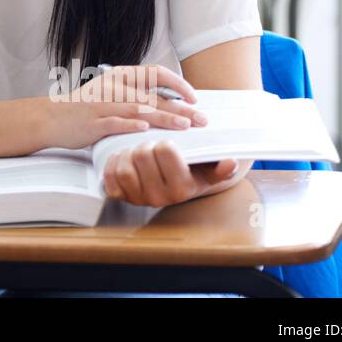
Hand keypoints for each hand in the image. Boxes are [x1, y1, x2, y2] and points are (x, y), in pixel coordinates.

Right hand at [42, 64, 206, 149]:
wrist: (51, 118)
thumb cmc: (85, 108)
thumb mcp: (111, 93)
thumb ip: (136, 94)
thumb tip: (169, 102)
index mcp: (120, 76)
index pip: (155, 73)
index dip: (178, 84)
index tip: (195, 98)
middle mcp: (113, 86)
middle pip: (153, 95)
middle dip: (180, 108)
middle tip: (202, 120)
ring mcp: (102, 104)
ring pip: (138, 108)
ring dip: (164, 117)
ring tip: (185, 126)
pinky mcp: (92, 121)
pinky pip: (114, 121)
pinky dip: (130, 124)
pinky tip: (146, 128)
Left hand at [102, 141, 239, 206]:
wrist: (177, 187)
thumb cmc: (193, 171)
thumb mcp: (209, 169)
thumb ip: (221, 167)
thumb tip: (230, 163)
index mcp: (183, 187)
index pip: (165, 151)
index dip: (165, 142)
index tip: (168, 144)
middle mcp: (160, 197)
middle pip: (142, 156)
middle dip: (145, 144)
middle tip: (150, 145)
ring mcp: (139, 199)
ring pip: (124, 168)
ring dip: (128, 153)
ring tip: (137, 151)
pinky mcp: (122, 198)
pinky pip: (110, 178)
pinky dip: (112, 163)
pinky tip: (123, 158)